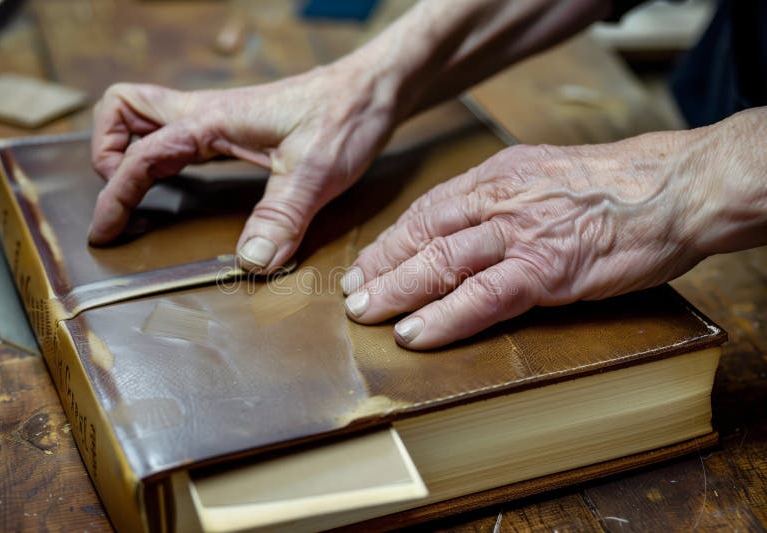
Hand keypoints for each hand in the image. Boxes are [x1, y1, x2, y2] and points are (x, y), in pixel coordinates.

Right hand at [89, 62, 398, 270]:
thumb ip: (281, 215)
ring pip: (148, 121)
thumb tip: (249, 261)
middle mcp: (207, 115)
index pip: (142, 155)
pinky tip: (180, 187)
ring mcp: (219, 120)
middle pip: (125, 112)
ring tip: (137, 196)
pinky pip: (179, 138)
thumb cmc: (347, 117)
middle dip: (107, 152)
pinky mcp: (236, 130)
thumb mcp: (316, 171)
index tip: (105, 231)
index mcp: (213, 121)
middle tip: (121, 199)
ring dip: (129, 151)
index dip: (115, 194)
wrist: (373, 90)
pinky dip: (163, 157)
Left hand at [341, 130, 713, 348]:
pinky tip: (416, 333)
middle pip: (423, 235)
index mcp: (495, 178)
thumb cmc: (614, 187)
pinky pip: (484, 296)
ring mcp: (519, 235)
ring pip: (442, 262)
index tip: (367, 263)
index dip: (392, 241)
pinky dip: (445, 317)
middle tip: (351, 294)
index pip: (427, 211)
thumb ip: (504, 199)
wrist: (672, 188)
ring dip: (398, 291)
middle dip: (381, 267)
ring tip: (366, 314)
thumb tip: (469, 225)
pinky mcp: (546, 269)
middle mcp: (497, 202)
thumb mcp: (545, 176)